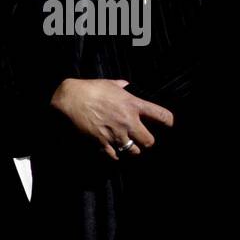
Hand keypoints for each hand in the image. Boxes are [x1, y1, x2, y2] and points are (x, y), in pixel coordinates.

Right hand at [50, 78, 174, 159]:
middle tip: (142, 140)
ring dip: (131, 150)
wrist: (69, 99)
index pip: (163, 116)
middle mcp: (128, 122)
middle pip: (149, 141)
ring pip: (133, 151)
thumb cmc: (89, 89)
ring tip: (127, 146)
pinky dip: (115, 155)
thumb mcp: (110, 84)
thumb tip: (126, 85)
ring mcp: (115, 134)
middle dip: (147, 142)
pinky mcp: (101, 142)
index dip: (170, 122)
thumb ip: (122, 86)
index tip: (171, 125)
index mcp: (133, 105)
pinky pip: (115, 156)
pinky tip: (113, 150)